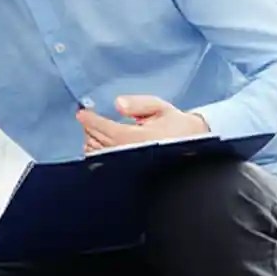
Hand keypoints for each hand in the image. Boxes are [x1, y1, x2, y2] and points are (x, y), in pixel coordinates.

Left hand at [77, 95, 209, 153]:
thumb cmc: (177, 126)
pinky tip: (100, 146)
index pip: (102, 128)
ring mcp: (124, 164)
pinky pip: (102, 163)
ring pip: (95, 153)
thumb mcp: (161, 108)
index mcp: (134, 137)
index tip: (82, 113)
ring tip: (95, 131)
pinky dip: (96, 153)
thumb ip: (138, 104)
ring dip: (91, 140)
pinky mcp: (126, 172)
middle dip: (90, 128)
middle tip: (90, 119)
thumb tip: (117, 103)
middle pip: (94, 140)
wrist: (194, 148)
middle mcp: (126, 152)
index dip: (89, 119)